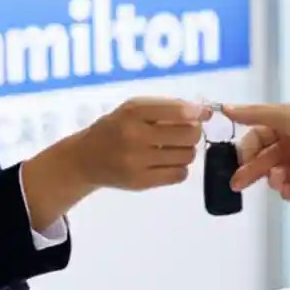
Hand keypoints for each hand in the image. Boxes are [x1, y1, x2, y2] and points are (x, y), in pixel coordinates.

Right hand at [71, 97, 205, 190]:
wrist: (86, 159)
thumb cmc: (115, 128)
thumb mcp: (133, 109)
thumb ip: (167, 107)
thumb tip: (204, 112)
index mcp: (133, 112)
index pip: (177, 111)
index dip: (197, 112)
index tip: (203, 114)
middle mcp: (135, 136)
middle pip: (188, 135)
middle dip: (194, 132)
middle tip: (186, 133)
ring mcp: (137, 162)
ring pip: (187, 156)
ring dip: (187, 151)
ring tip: (174, 148)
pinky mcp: (141, 182)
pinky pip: (179, 175)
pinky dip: (181, 168)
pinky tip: (169, 163)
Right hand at [223, 102, 289, 203]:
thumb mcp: (284, 115)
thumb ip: (253, 114)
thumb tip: (224, 107)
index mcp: (285, 127)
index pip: (257, 140)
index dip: (246, 149)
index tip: (238, 159)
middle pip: (263, 162)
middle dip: (250, 172)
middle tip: (236, 184)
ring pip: (277, 179)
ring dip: (273, 180)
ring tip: (279, 178)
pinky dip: (289, 192)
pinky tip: (289, 188)